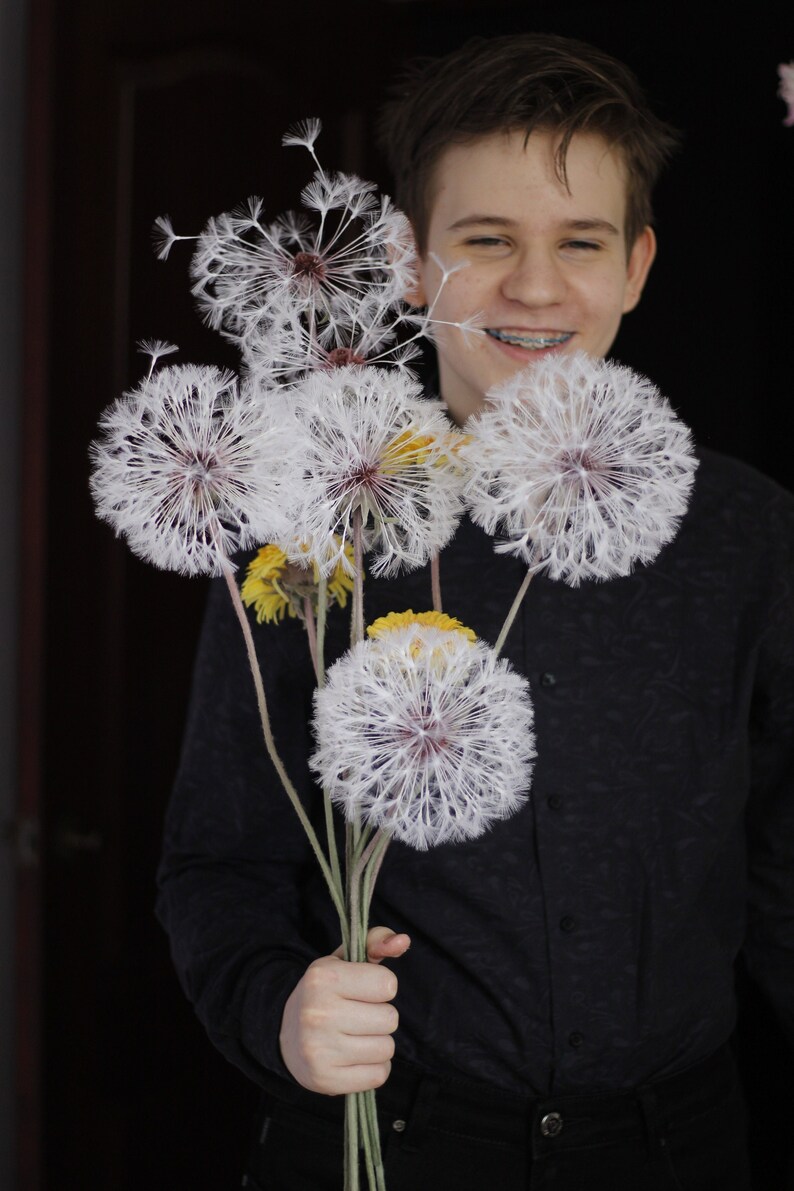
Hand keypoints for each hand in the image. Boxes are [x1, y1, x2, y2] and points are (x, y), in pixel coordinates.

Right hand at [279, 926, 410, 1094]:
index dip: (381, 986)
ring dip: (378, 1043)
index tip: (363, 989)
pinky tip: (354, 1057)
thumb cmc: (325, 992)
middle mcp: (318, 1013)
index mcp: (323, 978)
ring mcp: (320, 1050)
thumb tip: (403, 940)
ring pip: (386, 1048)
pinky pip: (379, 1076)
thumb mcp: (344, 960)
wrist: (285, 1034)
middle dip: (380, 1016)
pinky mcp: (326, 1080)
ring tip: (355, 1036)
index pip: (387, 984)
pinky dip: (373, 1068)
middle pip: (390, 1019)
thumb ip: (376, 942)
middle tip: (358, 1015)